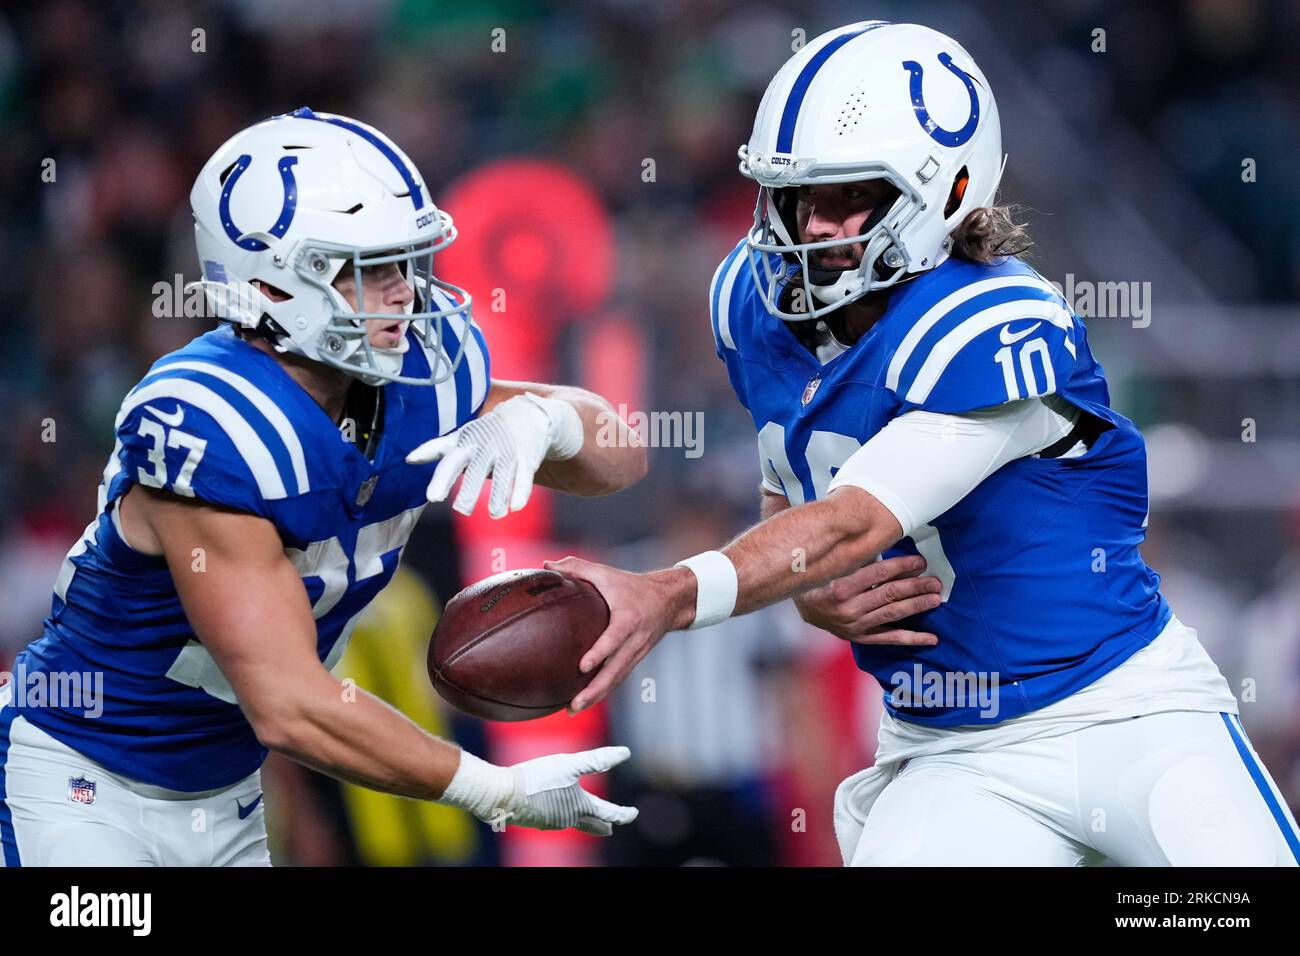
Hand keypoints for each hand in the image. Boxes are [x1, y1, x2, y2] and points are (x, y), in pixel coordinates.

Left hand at [406, 393, 580, 518]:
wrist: (525, 413)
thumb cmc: (486, 431)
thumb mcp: (461, 437)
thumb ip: (437, 449)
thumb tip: (409, 459)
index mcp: (466, 443)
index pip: (450, 462)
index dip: (442, 479)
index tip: (433, 497)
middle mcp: (486, 446)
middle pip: (476, 470)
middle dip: (469, 490)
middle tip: (461, 509)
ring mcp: (507, 451)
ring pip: (502, 476)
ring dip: (498, 496)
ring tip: (494, 514)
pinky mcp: (527, 458)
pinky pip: (523, 477)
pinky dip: (520, 492)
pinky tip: (515, 507)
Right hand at [442, 746, 637, 835]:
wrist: (503, 794)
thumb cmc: (539, 778)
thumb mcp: (571, 764)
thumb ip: (598, 760)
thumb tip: (625, 753)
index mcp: (581, 807)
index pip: (610, 813)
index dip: (624, 813)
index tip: (634, 812)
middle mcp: (568, 819)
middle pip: (592, 825)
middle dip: (603, 825)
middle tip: (611, 827)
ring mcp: (550, 822)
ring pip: (572, 822)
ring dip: (582, 819)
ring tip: (583, 813)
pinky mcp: (535, 819)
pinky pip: (554, 818)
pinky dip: (562, 814)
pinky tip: (554, 807)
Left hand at [543, 556, 686, 713]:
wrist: (669, 600)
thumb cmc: (632, 585)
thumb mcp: (607, 573)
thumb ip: (577, 567)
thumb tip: (545, 565)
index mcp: (628, 619)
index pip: (614, 639)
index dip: (600, 653)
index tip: (582, 666)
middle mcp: (634, 641)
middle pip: (615, 671)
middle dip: (594, 689)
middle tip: (573, 703)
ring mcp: (635, 654)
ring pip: (616, 680)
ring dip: (596, 696)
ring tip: (572, 709)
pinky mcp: (634, 660)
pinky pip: (617, 679)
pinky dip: (602, 691)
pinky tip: (583, 701)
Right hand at [794, 554, 942, 644]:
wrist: (804, 607)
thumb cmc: (820, 579)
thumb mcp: (834, 565)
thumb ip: (858, 558)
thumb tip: (885, 542)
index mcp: (840, 587)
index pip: (878, 574)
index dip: (902, 566)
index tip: (920, 562)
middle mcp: (848, 608)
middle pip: (890, 594)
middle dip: (916, 586)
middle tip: (935, 581)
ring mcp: (855, 625)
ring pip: (892, 614)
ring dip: (917, 606)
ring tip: (936, 599)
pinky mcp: (860, 638)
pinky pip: (889, 639)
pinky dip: (912, 639)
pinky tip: (932, 638)